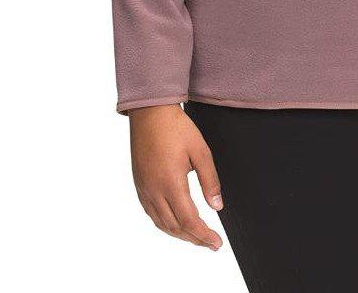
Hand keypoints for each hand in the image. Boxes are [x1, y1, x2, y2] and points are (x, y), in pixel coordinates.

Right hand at [128, 103, 224, 249]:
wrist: (150, 113)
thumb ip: (210, 180)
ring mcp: (144, 189)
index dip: (204, 235)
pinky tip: (175, 223)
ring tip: (196, 237)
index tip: (216, 243)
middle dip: (194, 239)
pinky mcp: (140, 185)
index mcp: (171, 183)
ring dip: (180, 234)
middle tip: (210, 243)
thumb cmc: (177, 128)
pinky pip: (152, 213)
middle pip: (175, 227)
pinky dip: (165, 224)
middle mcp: (154, 190)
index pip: (189, 221)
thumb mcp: (201, 151)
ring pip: (161, 223)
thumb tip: (217, 206)